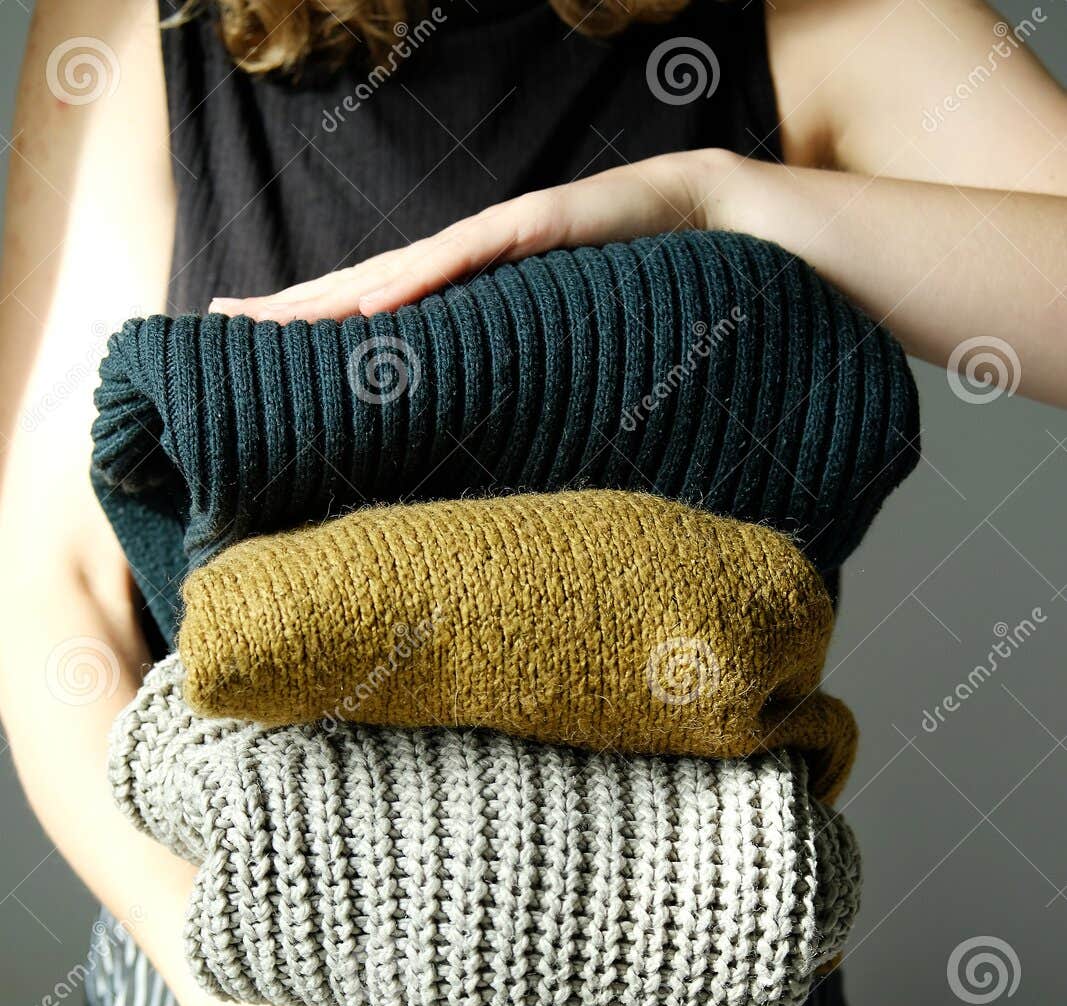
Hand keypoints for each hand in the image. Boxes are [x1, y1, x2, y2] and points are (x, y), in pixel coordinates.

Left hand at [209, 151, 734, 322]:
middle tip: (216, 324)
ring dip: (330, 297)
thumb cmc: (618, 279)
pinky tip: (372, 302)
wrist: (688, 211)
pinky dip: (419, 280)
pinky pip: (468, 258)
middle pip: (358, 286)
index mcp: (458, 289)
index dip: (306, 324)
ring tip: (269, 320)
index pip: (368, 309)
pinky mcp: (534, 229)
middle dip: (286, 308)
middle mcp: (458, 260)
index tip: (247, 345)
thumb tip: (467, 421)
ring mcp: (491, 241)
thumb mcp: (543, 334)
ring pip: (395, 272)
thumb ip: (502, 362)